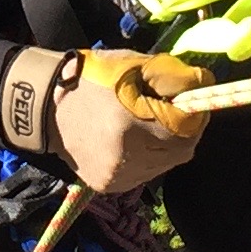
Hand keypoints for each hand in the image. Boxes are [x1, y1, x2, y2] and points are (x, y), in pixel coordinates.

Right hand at [53, 50, 210, 193]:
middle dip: (182, 132)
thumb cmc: (92, 80)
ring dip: (166, 146)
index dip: (196, 116)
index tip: (190, 102)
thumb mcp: (133, 65)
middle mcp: (124, 158)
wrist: (45, 107)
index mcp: (130, 126)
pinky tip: (131, 140)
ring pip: (164, 166)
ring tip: (146, 125)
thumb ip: (172, 76)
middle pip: (180, 152)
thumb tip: (205, 84)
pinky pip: (145, 174)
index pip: (186, 131)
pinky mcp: (108, 186)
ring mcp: (115, 177)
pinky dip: (147, 158)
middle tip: (170, 112)